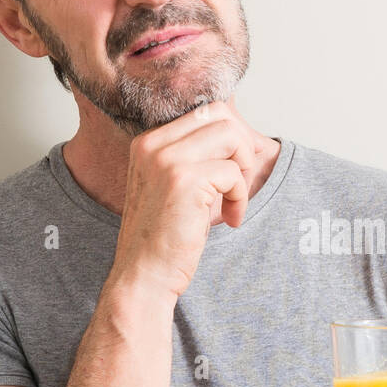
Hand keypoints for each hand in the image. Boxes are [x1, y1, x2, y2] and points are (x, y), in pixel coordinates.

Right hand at [108, 101, 265, 300]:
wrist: (144, 275)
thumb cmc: (164, 237)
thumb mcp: (174, 185)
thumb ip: (195, 157)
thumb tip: (240, 132)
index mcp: (148, 142)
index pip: (205, 111)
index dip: (231, 137)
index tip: (232, 171)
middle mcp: (152, 144)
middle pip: (220, 114)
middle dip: (241, 147)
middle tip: (238, 183)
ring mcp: (167, 160)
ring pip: (231, 136)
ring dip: (243, 170)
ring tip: (234, 199)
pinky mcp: (184, 181)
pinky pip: (233, 173)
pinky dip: (241, 198)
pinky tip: (230, 219)